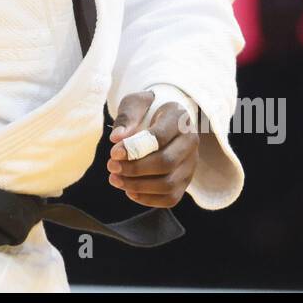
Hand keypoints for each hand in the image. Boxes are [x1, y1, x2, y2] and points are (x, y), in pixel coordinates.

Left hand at [106, 92, 198, 207]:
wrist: (162, 118)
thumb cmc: (146, 110)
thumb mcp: (134, 103)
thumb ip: (127, 116)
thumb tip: (117, 138)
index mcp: (179, 118)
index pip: (160, 137)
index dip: (135, 148)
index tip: (113, 152)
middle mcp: (190, 142)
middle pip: (166, 163)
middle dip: (134, 169)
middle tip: (111, 166)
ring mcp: (190, 163)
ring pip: (168, 184)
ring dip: (137, 186)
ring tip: (115, 179)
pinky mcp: (186, 181)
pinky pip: (170, 198)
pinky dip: (147, 199)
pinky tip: (129, 190)